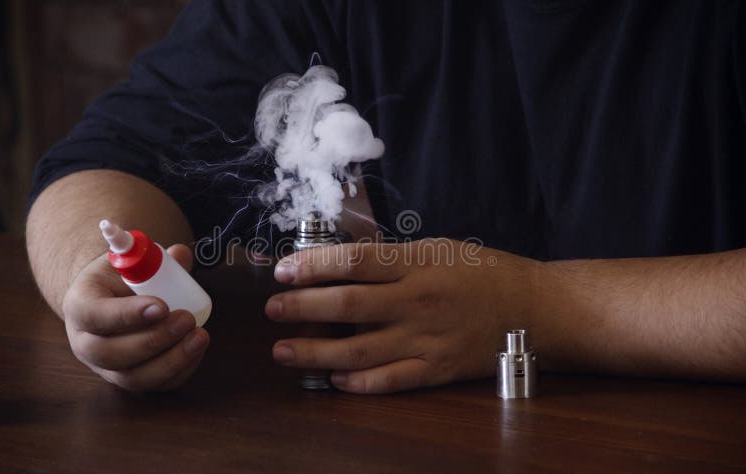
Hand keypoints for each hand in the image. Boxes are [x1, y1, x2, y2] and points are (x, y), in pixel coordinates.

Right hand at [62, 244, 209, 391]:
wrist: (114, 300)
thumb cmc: (123, 279)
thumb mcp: (134, 262)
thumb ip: (157, 259)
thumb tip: (181, 254)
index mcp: (80, 305)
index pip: (95, 315)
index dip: (128, 314)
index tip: (161, 306)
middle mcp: (85, 342)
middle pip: (110, 353)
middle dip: (153, 340)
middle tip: (186, 319)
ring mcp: (105, 367)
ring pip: (132, 378)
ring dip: (171, 361)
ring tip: (199, 336)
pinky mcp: (129, 380)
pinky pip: (153, 387)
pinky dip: (179, 372)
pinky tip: (196, 350)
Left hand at [265, 239, 539, 393]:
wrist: (536, 308)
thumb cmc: (486, 272)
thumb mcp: (439, 248)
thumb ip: (393, 259)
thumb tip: (342, 264)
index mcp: (419, 264)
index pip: (354, 262)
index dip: (313, 266)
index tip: (282, 270)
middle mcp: (419, 302)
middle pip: (348, 307)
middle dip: (302, 308)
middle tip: (273, 309)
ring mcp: (428, 339)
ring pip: (360, 350)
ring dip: (316, 352)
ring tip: (283, 351)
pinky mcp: (438, 369)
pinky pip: (391, 380)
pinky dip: (359, 383)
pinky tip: (333, 380)